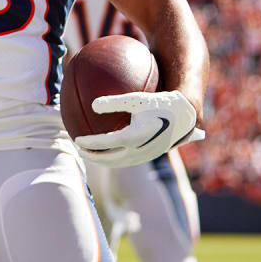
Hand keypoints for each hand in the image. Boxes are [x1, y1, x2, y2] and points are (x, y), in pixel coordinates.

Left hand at [73, 90, 201, 167]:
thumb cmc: (160, 103)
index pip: (104, 144)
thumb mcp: (136, 99)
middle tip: (78, 150)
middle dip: (92, 156)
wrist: (184, 116)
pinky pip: (127, 160)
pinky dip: (114, 158)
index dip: (88, 143)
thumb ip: (114, 102)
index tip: (76, 140)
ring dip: (103, 160)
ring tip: (91, 153)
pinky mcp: (149, 156)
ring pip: (118, 162)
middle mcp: (138, 150)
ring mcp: (144, 156)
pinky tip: (109, 150)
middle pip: (108, 159)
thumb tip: (92, 105)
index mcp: (133, 137)